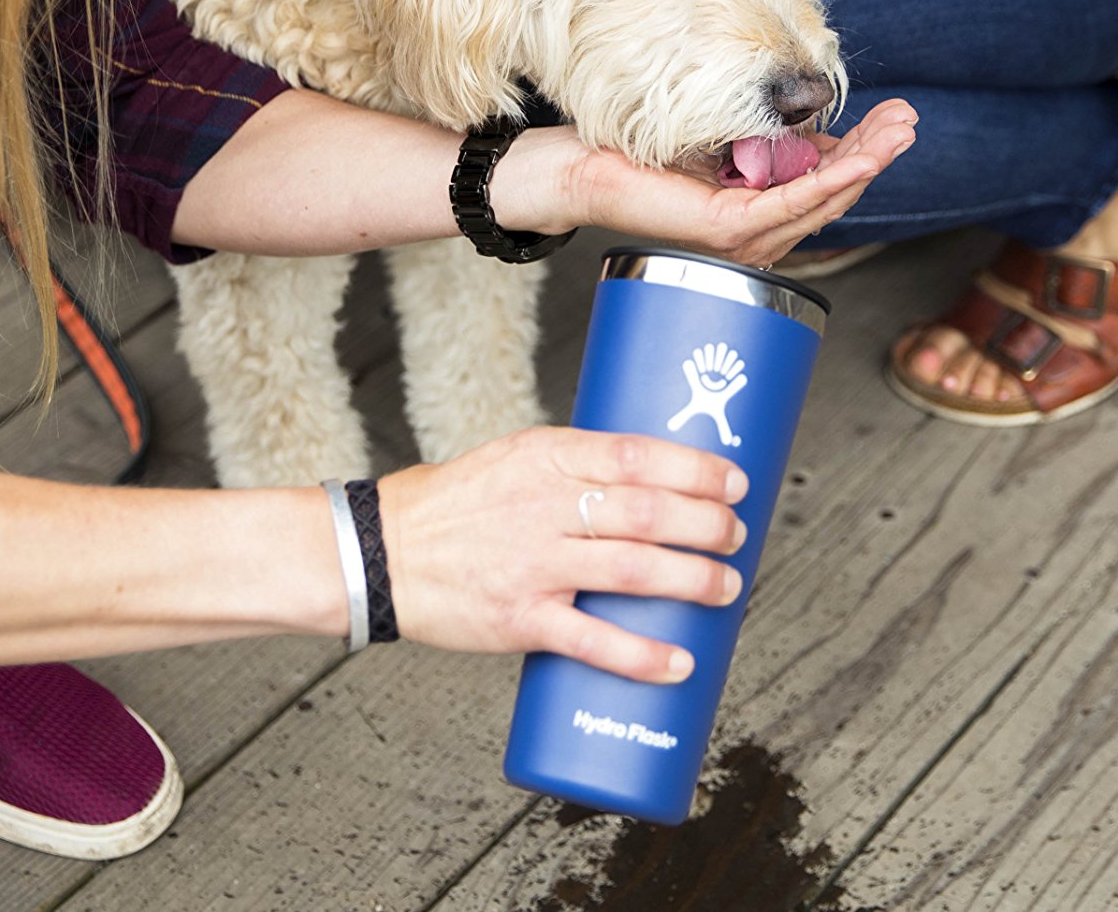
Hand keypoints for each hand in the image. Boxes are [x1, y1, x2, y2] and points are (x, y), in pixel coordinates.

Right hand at [378, 427, 748, 681]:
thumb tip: (652, 481)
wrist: (382, 551)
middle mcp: (543, 506)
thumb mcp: (513, 458)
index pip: (636, 454)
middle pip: (647, 512)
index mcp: (545, 457)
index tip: (732, 481)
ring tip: (726, 588)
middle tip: (736, 534)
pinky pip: (593, 642)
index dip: (695, 469)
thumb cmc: (455, 505)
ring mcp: (533, 564)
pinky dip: (642, 656)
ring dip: (693, 581)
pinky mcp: (520, 619)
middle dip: (707, 525)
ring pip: (633, 570)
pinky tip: (678, 663)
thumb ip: (575, 468)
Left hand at [489, 99, 919, 268]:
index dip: (863, 152)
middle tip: (910, 121)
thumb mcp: (721, 138)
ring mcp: (744, 236)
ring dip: (865, 164)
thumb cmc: (641, 152)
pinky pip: (790, 203)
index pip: (823, 186)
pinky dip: (827, 179)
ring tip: (898, 132)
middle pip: (834, 194)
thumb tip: (811, 126)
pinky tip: (854, 157)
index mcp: (757, 212)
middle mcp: (757, 233)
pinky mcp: (728, 228)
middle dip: (877, 154)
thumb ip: (766, 141)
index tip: (894, 119)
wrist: (581, 168)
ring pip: (822, 200)